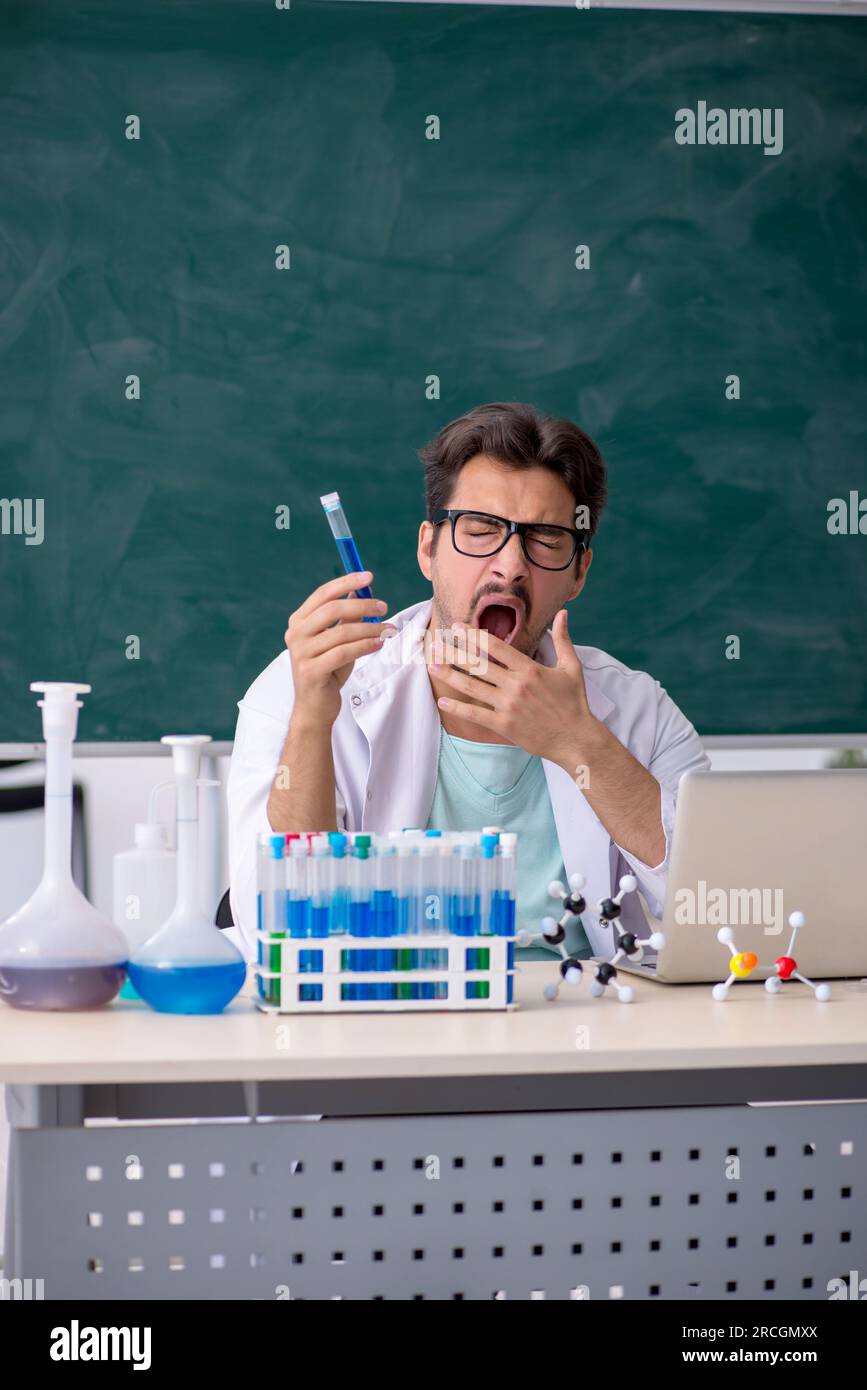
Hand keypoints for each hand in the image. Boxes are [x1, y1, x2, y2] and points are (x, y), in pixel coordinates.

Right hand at [285, 571, 394, 728]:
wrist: (315, 707)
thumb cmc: (328, 670)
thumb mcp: (337, 640)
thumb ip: (345, 618)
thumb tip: (360, 591)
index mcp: (299, 622)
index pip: (323, 594)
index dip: (346, 582)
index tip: (368, 576)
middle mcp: (296, 634)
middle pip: (332, 610)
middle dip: (362, 605)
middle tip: (383, 607)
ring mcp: (301, 653)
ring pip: (342, 632)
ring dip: (370, 629)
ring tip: (388, 630)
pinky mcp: (311, 671)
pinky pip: (344, 652)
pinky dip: (365, 646)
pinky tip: (379, 644)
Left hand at [430, 609, 601, 762]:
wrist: (576, 739)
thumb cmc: (575, 703)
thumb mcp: (572, 667)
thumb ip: (563, 640)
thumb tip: (563, 614)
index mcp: (529, 669)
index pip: (496, 646)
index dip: (473, 634)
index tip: (457, 626)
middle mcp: (516, 685)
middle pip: (478, 664)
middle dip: (454, 652)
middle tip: (436, 643)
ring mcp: (508, 706)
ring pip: (472, 687)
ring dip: (449, 675)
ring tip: (432, 665)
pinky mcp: (504, 725)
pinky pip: (476, 714)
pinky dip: (458, 708)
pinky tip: (443, 700)